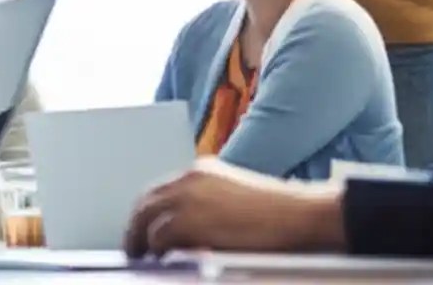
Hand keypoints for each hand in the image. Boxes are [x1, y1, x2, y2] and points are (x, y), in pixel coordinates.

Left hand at [124, 157, 344, 257]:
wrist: (299, 216)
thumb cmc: (278, 215)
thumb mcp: (235, 200)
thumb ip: (208, 207)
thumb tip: (186, 231)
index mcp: (202, 171)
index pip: (162, 190)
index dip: (149, 212)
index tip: (144, 228)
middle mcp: (190, 179)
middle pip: (147, 201)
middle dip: (136, 225)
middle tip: (134, 247)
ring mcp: (188, 198)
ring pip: (146, 218)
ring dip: (140, 239)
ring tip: (140, 257)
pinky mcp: (188, 220)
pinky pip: (158, 238)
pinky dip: (155, 250)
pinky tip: (159, 261)